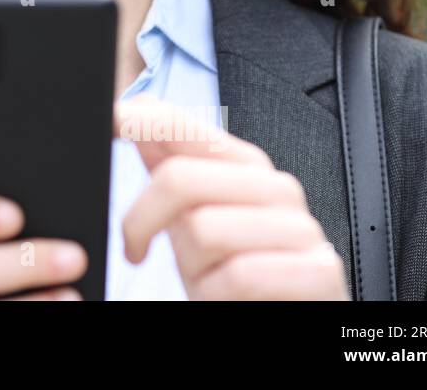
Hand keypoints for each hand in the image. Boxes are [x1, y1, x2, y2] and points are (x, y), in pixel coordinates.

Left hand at [114, 95, 348, 299]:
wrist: (285, 319)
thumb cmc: (238, 276)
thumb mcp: (192, 219)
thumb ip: (171, 167)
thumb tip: (139, 107)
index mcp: (246, 166)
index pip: (183, 126)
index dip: (138, 122)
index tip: (107, 121)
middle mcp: (277, 187)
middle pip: (180, 179)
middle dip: (143, 221)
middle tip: (136, 250)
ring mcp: (302, 228)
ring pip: (205, 230)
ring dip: (192, 269)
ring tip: (209, 281)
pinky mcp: (319, 271)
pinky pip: (240, 274)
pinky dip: (218, 294)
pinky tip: (230, 300)